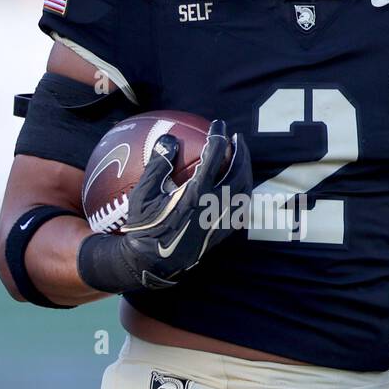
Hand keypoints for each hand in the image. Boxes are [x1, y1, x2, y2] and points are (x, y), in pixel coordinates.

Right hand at [77, 119, 251, 291]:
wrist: (152, 263)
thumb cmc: (144, 227)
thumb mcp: (142, 195)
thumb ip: (158, 165)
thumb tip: (169, 138)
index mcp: (196, 193)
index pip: (215, 156)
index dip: (219, 136)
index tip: (218, 124)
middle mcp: (214, 206)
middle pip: (238, 172)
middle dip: (241, 152)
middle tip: (237, 138)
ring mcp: (221, 221)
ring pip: (244, 191)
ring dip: (245, 171)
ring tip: (240, 159)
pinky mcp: (222, 233)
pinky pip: (240, 208)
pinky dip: (243, 192)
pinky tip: (237, 186)